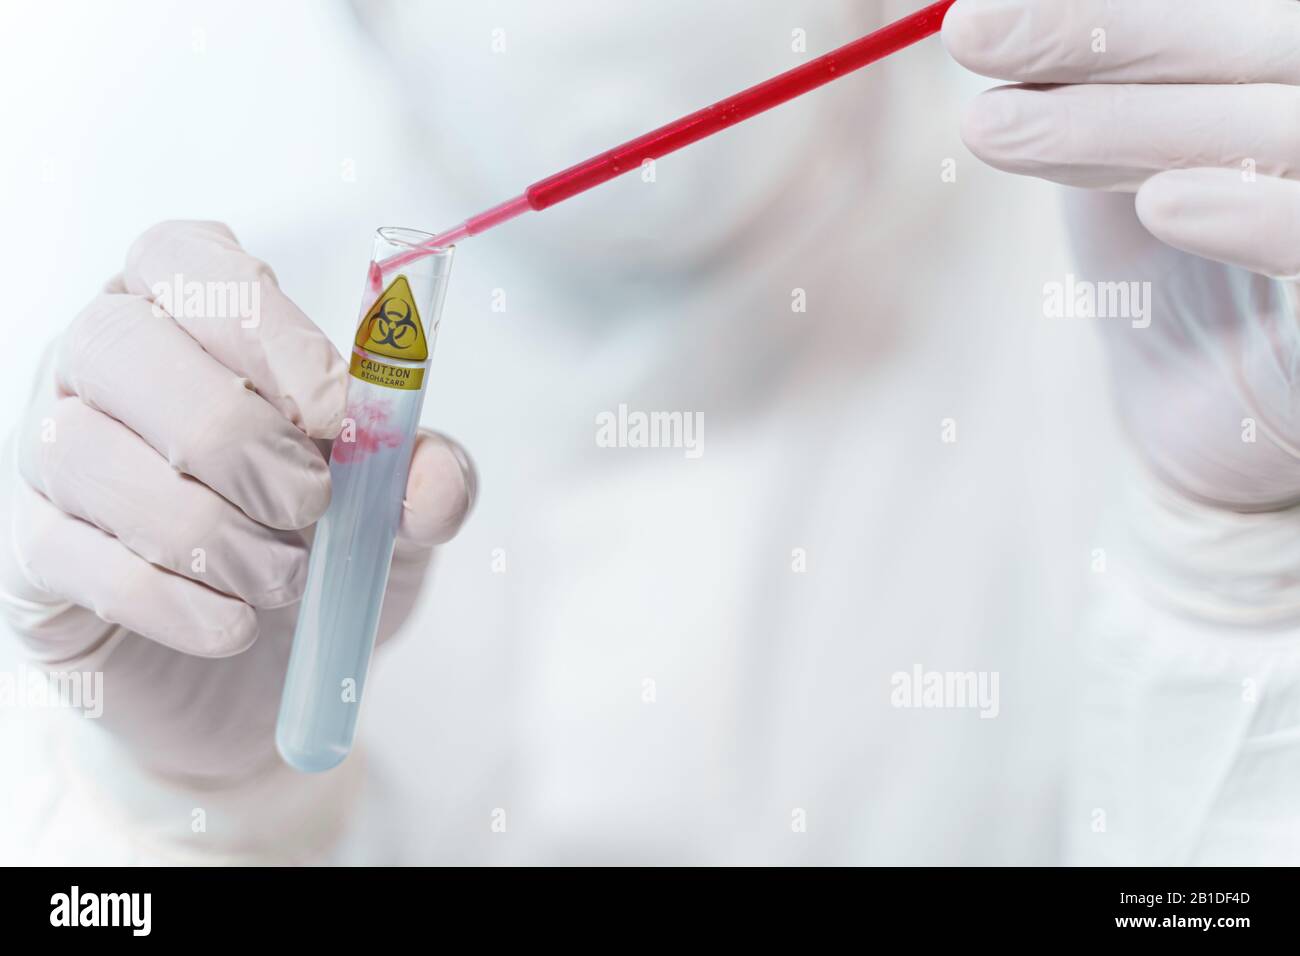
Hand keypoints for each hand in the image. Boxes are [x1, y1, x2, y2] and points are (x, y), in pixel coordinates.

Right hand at [0, 221, 474, 780]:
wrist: (260, 671)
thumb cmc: (318, 548)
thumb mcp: (392, 507)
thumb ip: (419, 476)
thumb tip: (432, 477)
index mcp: (184, 313)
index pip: (186, 261)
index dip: (266, 328)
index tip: (338, 411)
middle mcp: (96, 365)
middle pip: (123, 346)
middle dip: (240, 437)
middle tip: (312, 507)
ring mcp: (45, 454)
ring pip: (90, 454)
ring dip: (215, 532)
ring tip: (286, 578)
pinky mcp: (27, 554)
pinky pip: (76, 560)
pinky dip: (177, 602)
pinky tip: (236, 625)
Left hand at [945, 0, 1299, 509]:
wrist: (1210, 415)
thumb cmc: (1171, 273)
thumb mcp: (1120, 162)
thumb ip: (1092, 86)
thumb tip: (993, 14)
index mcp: (1292, 73)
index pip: (1231, 12)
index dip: (1111, 7)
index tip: (981, 10)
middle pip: (1262, 37)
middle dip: (1108, 33)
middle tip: (970, 31)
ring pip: (1281, 128)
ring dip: (1129, 121)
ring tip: (992, 125)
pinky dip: (1255, 216)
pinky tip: (1161, 202)